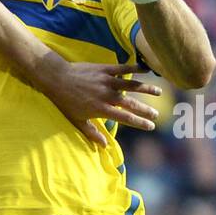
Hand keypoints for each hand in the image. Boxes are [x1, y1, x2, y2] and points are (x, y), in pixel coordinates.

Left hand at [33, 55, 160, 146]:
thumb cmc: (65, 102)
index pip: (126, 118)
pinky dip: (136, 68)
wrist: (57, 79)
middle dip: (146, 110)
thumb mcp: (77, 120)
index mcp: (102, 110)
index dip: (140, 123)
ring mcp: (107, 81)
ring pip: (132, 85)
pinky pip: (123, 69)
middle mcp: (107, 96)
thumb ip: (92, 133)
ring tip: (158, 92)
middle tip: (157, 114)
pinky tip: (147, 70)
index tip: (150, 126)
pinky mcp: (105, 69)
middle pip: (132, 104)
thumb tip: (104, 146)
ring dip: (146, 89)